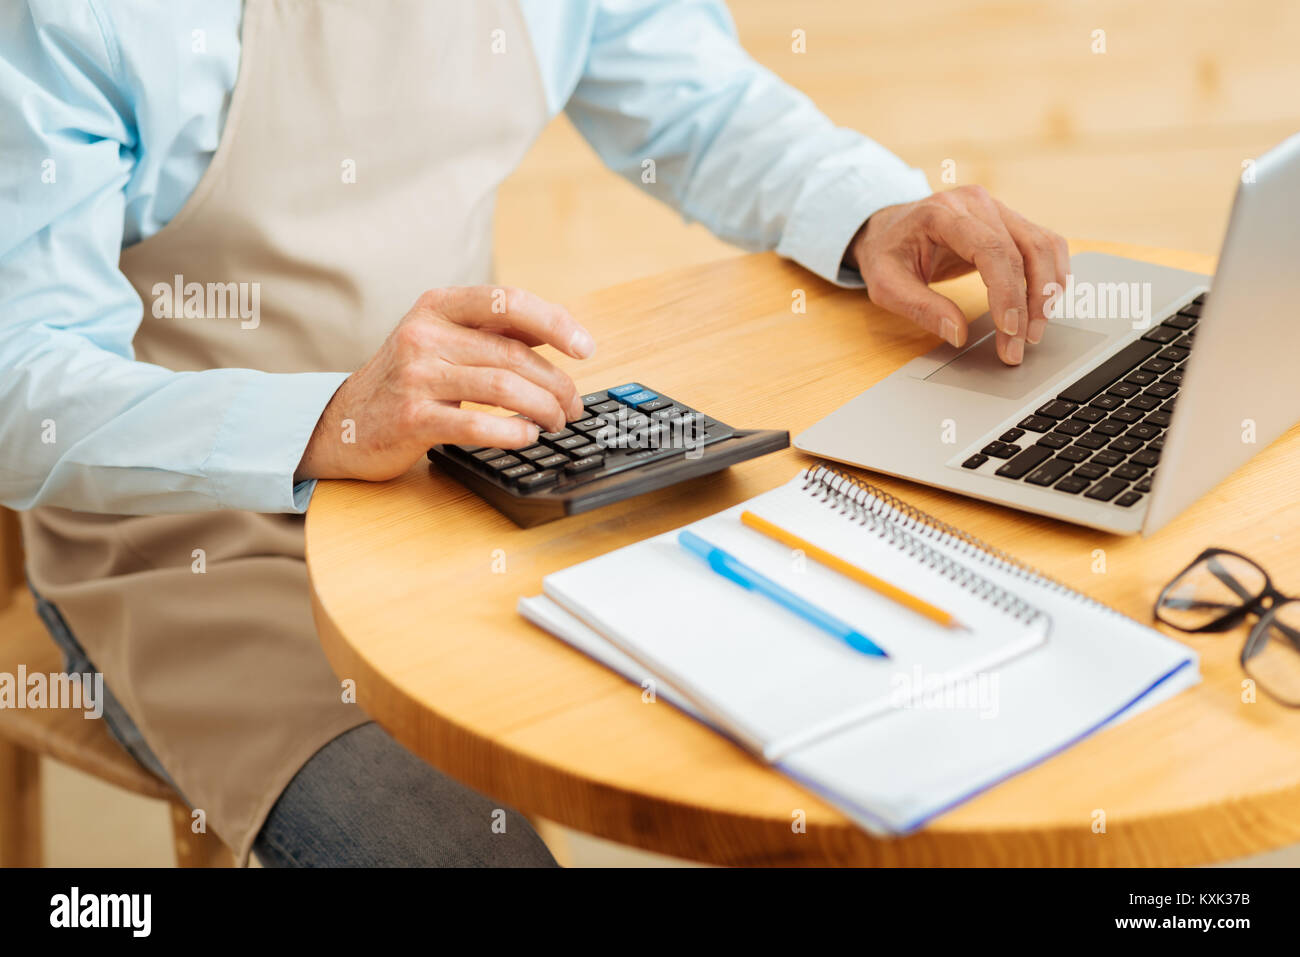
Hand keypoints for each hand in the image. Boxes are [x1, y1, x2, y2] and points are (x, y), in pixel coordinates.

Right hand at [295, 286, 592, 481]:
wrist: (343, 423)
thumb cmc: (407, 381)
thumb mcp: (444, 341)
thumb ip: (493, 332)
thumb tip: (558, 330)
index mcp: (438, 306)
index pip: (508, 301)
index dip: (555, 322)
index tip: (585, 348)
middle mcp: (424, 334)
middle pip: (513, 353)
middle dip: (557, 384)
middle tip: (574, 405)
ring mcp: (415, 375)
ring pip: (502, 387)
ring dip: (543, 409)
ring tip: (556, 423)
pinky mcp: (411, 418)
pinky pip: (476, 424)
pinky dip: (512, 432)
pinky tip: (526, 436)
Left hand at [849, 185, 1068, 364]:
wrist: (887, 228)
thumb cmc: (885, 254)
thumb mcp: (886, 285)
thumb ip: (920, 308)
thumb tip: (958, 334)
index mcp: (942, 213)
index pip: (990, 249)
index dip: (1006, 292)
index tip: (1009, 329)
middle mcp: (975, 203)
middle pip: (1022, 250)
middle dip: (1028, 303)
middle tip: (1021, 345)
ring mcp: (996, 208)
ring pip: (1042, 245)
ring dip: (1047, 290)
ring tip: (1034, 331)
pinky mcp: (1008, 220)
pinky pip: (1043, 243)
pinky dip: (1051, 274)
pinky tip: (1044, 304)